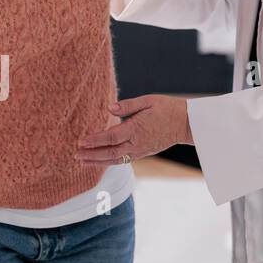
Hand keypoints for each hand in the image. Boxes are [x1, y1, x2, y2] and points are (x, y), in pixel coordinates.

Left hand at [75, 95, 192, 164]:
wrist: (186, 123)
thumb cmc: (167, 108)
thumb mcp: (148, 101)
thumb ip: (128, 106)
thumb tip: (109, 108)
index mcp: (136, 129)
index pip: (111, 137)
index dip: (95, 141)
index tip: (81, 142)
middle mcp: (137, 143)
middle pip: (110, 153)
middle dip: (92, 155)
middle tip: (76, 155)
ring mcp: (140, 150)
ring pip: (116, 159)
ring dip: (98, 161)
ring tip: (83, 161)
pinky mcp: (143, 153)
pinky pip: (123, 160)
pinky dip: (109, 162)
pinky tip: (100, 160)